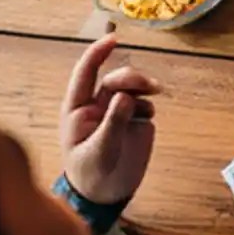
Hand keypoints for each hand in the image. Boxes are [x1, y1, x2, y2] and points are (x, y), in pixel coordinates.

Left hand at [60, 35, 160, 203]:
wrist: (104, 195)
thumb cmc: (91, 174)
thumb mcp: (99, 151)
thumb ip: (113, 123)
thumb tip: (125, 96)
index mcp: (78, 109)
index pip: (86, 74)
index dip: (97, 54)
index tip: (113, 39)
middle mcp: (97, 106)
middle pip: (114, 79)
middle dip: (131, 77)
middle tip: (149, 85)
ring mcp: (117, 114)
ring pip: (131, 89)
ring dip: (143, 87)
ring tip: (154, 92)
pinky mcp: (134, 123)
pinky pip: (144, 104)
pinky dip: (148, 104)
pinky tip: (147, 116)